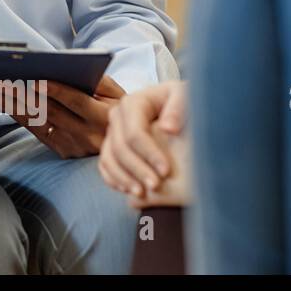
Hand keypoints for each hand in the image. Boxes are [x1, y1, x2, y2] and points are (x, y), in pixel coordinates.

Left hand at [0, 75, 124, 158]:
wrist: (131, 144)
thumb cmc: (120, 108)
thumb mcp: (118, 93)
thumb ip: (98, 80)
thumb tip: (70, 67)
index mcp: (104, 117)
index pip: (76, 101)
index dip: (55, 90)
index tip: (34, 79)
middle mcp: (88, 135)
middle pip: (50, 112)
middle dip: (22, 95)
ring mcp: (74, 146)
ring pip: (37, 122)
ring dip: (10, 105)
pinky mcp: (63, 152)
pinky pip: (36, 131)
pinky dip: (17, 115)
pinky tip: (1, 103)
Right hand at [99, 80, 190, 205]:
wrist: (179, 108)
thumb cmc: (184, 103)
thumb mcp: (185, 97)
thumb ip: (178, 108)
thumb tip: (167, 129)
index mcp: (133, 103)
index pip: (135, 132)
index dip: (148, 154)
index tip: (166, 171)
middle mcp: (117, 117)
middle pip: (120, 147)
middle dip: (137, 169)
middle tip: (156, 186)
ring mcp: (112, 132)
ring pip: (109, 158)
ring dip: (123, 178)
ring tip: (141, 193)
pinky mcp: (111, 146)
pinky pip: (105, 165)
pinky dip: (114, 179)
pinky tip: (128, 190)